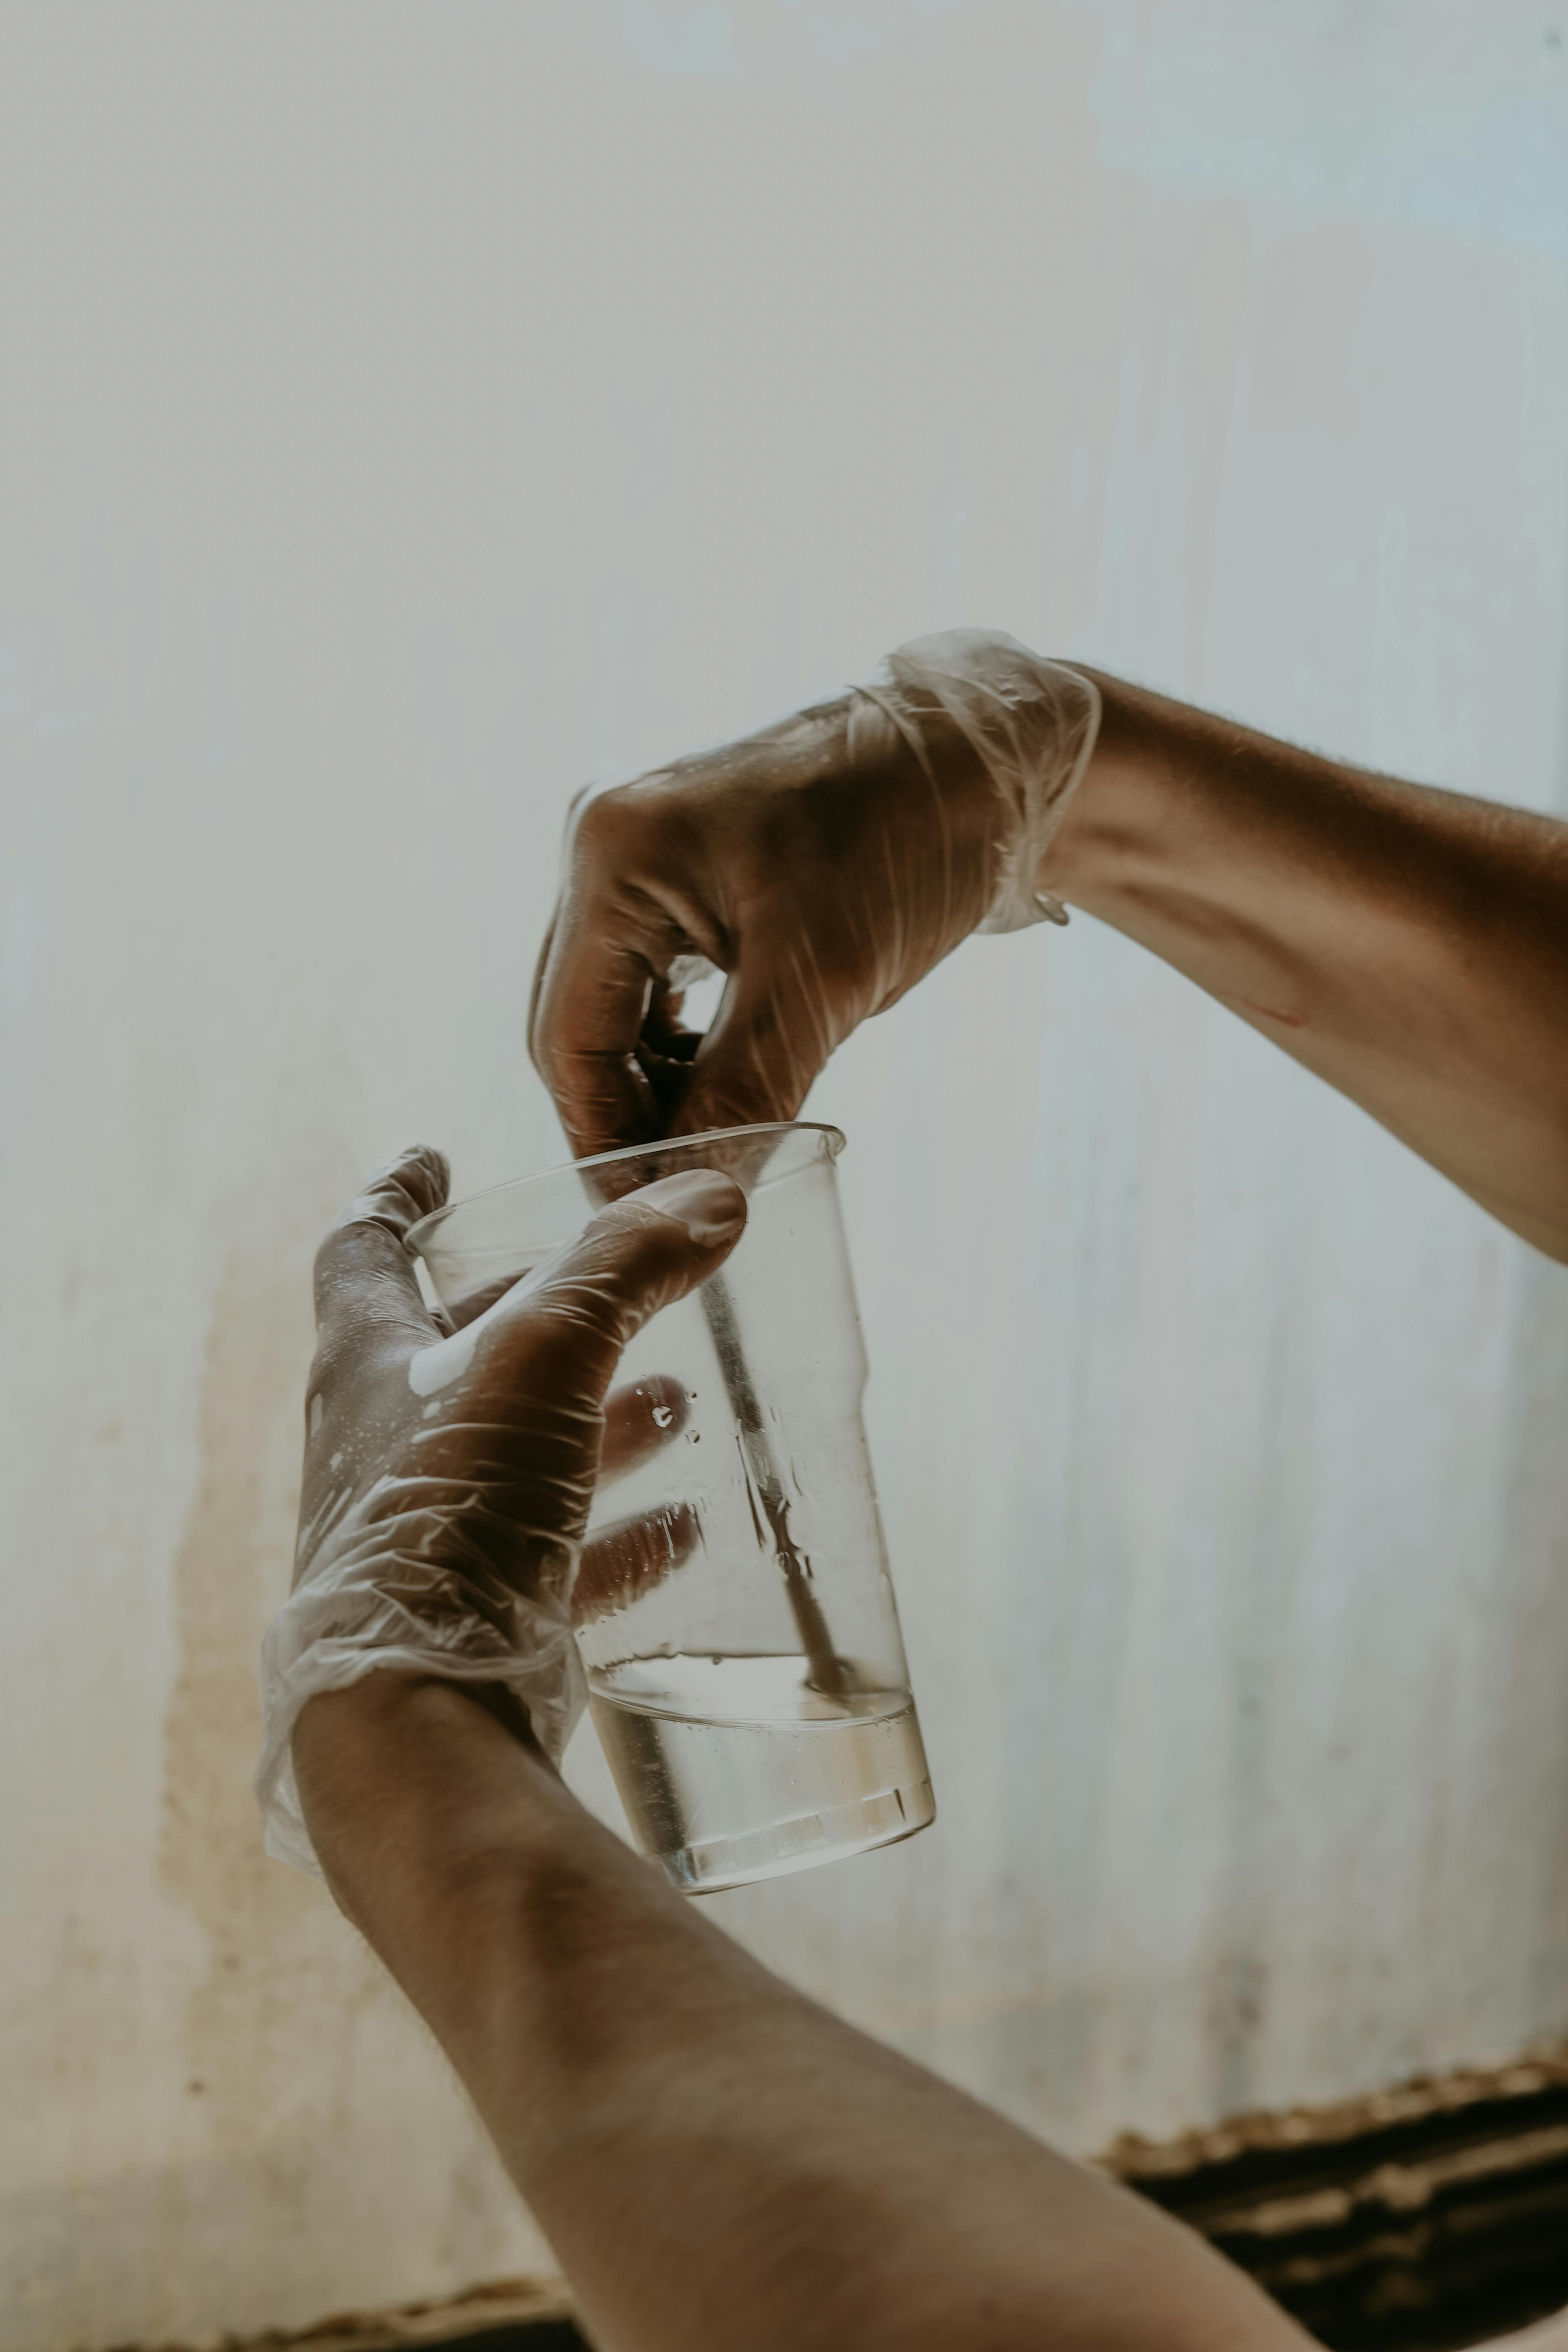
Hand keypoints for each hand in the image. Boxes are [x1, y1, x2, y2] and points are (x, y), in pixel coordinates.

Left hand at [256, 1145, 745, 1868]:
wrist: (420, 1713)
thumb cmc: (453, 1513)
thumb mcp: (544, 1355)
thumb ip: (626, 1267)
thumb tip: (711, 1196)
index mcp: (366, 1365)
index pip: (363, 1250)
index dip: (397, 1194)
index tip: (433, 1159)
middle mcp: (379, 1447)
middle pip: (455, 1354)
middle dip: (541, 1316)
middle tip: (616, 1290)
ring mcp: (423, 1537)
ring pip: (515, 1456)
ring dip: (596, 1424)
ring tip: (678, 1405)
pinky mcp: (475, 1619)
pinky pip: (556, 1561)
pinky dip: (619, 1536)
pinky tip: (684, 1529)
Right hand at [528, 631, 1099, 1155]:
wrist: (983, 751)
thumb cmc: (913, 835)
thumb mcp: (825, 979)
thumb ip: (745, 1091)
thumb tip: (696, 1197)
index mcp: (616, 854)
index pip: (569, 1038)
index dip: (605, 1140)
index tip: (650, 1219)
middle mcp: (602, 841)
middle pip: (575, 1026)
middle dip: (624, 1118)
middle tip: (680, 1199)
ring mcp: (636, 851)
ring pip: (610, 1009)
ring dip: (650, 1086)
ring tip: (708, 1147)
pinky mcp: (677, 868)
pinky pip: (647, 980)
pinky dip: (676, 1044)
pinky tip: (715, 1082)